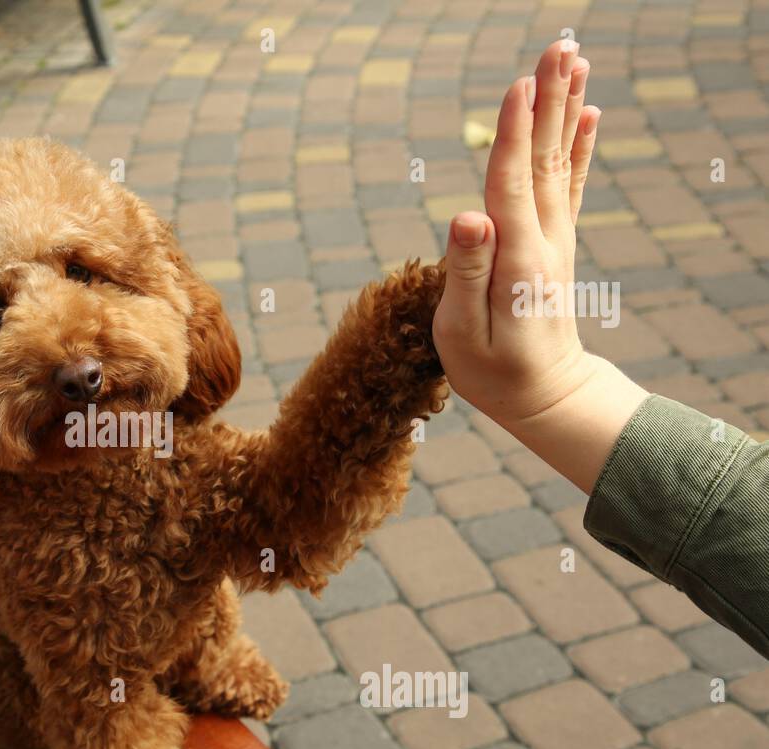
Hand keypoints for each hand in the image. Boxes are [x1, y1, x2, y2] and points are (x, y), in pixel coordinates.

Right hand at [434, 37, 596, 427]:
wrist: (546, 397)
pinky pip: (569, 185)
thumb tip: (470, 215)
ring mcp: (554, 240)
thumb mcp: (464, 332)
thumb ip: (468, 272)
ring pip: (560, 162)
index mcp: (516, 258)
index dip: (515, 134)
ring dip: (566, 110)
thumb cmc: (492, 371)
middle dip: (551, 102)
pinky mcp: (555, 245)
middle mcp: (544, 239)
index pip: (512, 183)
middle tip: (559, 47)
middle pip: (545, 158)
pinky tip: (588, 117)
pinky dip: (579, 147)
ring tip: (573, 62)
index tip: (521, 84)